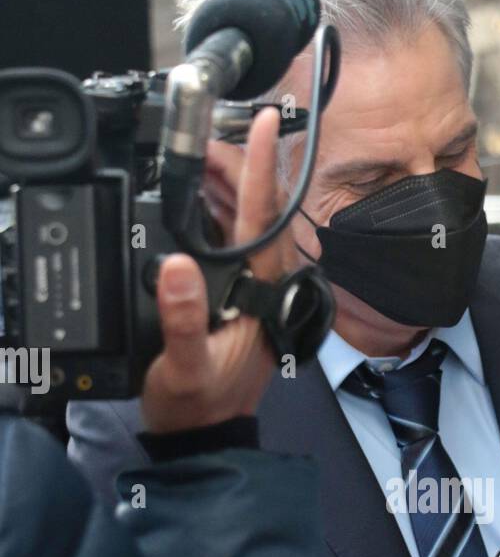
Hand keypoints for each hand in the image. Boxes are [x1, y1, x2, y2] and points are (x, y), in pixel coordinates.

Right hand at [142, 107, 293, 432]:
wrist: (204, 435)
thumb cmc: (198, 404)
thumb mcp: (185, 365)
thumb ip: (183, 319)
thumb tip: (176, 265)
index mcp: (260, 289)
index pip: (263, 215)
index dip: (261, 165)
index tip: (265, 121)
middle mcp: (265, 283)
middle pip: (256, 209)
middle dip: (234, 166)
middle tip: (203, 135)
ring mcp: (254, 288)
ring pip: (245, 221)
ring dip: (223, 186)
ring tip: (197, 156)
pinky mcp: (239, 294)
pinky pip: (233, 240)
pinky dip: (215, 212)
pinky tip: (196, 199)